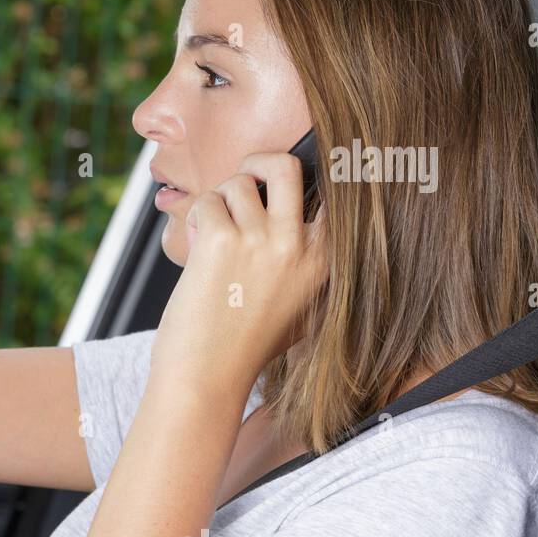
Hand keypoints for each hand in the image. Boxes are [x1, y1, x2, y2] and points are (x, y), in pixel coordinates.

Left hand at [154, 151, 327, 396]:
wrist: (207, 376)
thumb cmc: (245, 347)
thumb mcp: (300, 309)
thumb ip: (304, 267)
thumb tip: (296, 224)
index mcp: (324, 261)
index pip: (339, 194)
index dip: (327, 171)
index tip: (317, 160)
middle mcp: (297, 245)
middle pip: (286, 167)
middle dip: (260, 162)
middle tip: (246, 177)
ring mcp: (261, 240)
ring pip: (238, 184)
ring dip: (219, 202)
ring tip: (213, 238)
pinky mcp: (221, 240)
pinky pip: (208, 203)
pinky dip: (198, 219)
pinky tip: (198, 250)